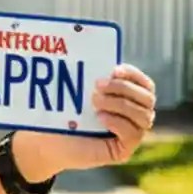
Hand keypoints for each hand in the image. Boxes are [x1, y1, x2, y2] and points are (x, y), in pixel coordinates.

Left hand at [12, 63, 157, 180]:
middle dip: (124, 88)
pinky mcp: (122, 151)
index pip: (145, 84)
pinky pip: (134, 135)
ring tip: (95, 102)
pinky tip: (101, 117)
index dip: (134, 75)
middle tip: (98, 85)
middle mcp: (133, 117)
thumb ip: (87, 75)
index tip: (114, 69)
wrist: (45, 143)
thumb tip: (87, 43)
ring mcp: (130, 134)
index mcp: (127, 99)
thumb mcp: (74, 93)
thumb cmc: (59, 115)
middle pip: (148, 98)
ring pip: (144, 116)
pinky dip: (119, 123)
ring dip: (120, 104)